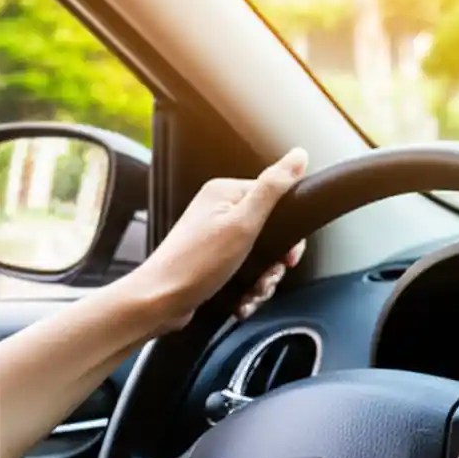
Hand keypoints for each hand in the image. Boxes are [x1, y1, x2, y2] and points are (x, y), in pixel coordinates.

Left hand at [127, 148, 307, 331]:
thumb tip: (298, 156)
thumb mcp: (244, 223)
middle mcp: (218, 211)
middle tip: (269, 276)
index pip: (275, 200)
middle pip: (271, 232)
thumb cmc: (196, 264)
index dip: (288, 231)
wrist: (160, 301)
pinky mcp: (214, 260)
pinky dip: (249, 288)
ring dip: (264, 280)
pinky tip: (243, 300)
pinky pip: (246, 271)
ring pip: (261, 256)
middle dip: (275, 262)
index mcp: (225, 194)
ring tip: (253, 292)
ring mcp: (215, 237)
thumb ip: (273, 188)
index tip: (288, 255)